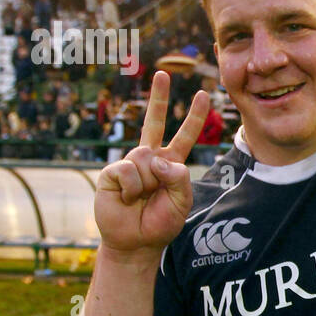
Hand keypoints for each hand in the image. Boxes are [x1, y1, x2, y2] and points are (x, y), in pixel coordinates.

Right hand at [94, 71, 210, 257]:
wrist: (135, 242)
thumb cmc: (160, 223)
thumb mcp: (181, 202)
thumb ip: (179, 178)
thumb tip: (158, 158)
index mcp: (170, 163)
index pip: (185, 135)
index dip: (194, 116)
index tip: (202, 94)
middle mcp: (149, 158)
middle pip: (154, 122)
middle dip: (158, 97)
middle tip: (162, 73)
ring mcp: (130, 163)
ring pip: (146, 157)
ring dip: (148, 183)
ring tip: (141, 199)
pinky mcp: (112, 172)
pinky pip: (129, 170)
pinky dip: (133, 188)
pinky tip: (127, 199)